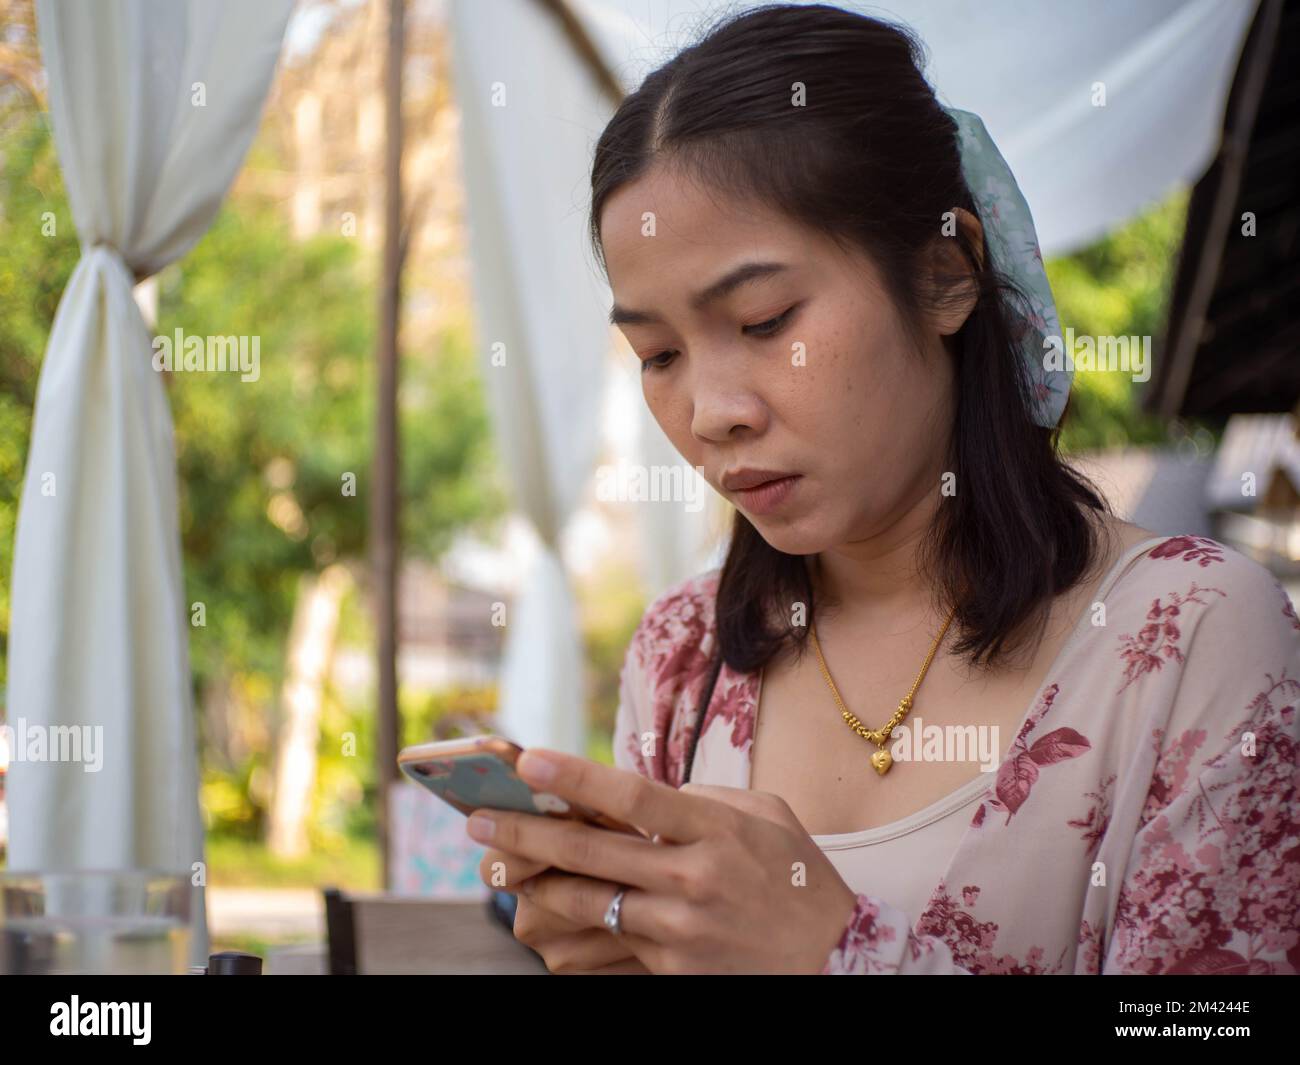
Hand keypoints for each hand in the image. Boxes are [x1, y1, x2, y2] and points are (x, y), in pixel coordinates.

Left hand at [466, 749, 858, 973]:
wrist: (831, 960)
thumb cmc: (796, 876)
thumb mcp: (764, 818)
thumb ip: (702, 801)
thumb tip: (640, 797)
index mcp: (715, 830)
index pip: (634, 796)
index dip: (576, 777)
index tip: (528, 759)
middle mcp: (693, 878)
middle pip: (592, 850)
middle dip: (527, 833)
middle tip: (479, 822)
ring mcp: (680, 928)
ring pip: (587, 902)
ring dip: (535, 882)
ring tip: (498, 864)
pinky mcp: (672, 968)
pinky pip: (609, 940)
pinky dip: (576, 922)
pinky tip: (546, 906)